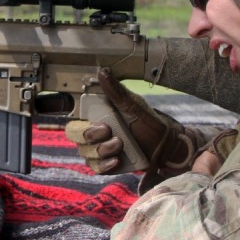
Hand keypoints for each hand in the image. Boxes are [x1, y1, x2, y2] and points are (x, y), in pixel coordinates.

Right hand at [66, 69, 199, 175]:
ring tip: (120, 144)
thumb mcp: (134, 105)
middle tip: (109, 132)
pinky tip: (116, 160)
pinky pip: (96, 168)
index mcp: (96, 117)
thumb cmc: (149, 123)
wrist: (166, 146)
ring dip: (102, 150)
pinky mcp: (107, 164)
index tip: (100, 124)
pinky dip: (105, 165)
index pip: (74, 123)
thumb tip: (103, 71)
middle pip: (76, 138)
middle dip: (91, 136)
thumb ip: (116, 91)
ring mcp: (99, 150)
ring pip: (86, 154)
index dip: (80, 126)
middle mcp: (93, 134)